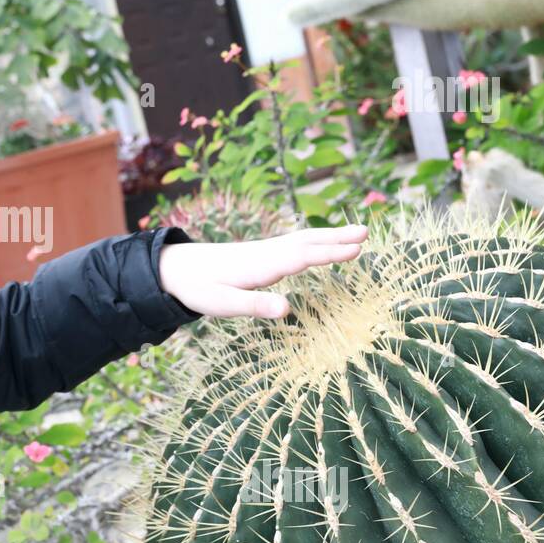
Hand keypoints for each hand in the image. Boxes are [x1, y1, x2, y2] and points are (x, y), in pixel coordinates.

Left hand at [157, 224, 368, 318]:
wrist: (175, 268)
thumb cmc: (199, 288)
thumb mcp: (223, 304)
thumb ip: (255, 306)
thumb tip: (287, 310)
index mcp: (260, 266)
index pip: (301, 257)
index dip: (329, 253)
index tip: (356, 249)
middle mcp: (266, 253)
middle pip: (307, 242)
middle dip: (337, 238)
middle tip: (368, 232)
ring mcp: (264, 250)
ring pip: (302, 239)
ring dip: (330, 235)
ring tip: (358, 232)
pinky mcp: (261, 253)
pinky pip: (295, 242)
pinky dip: (315, 239)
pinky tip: (323, 241)